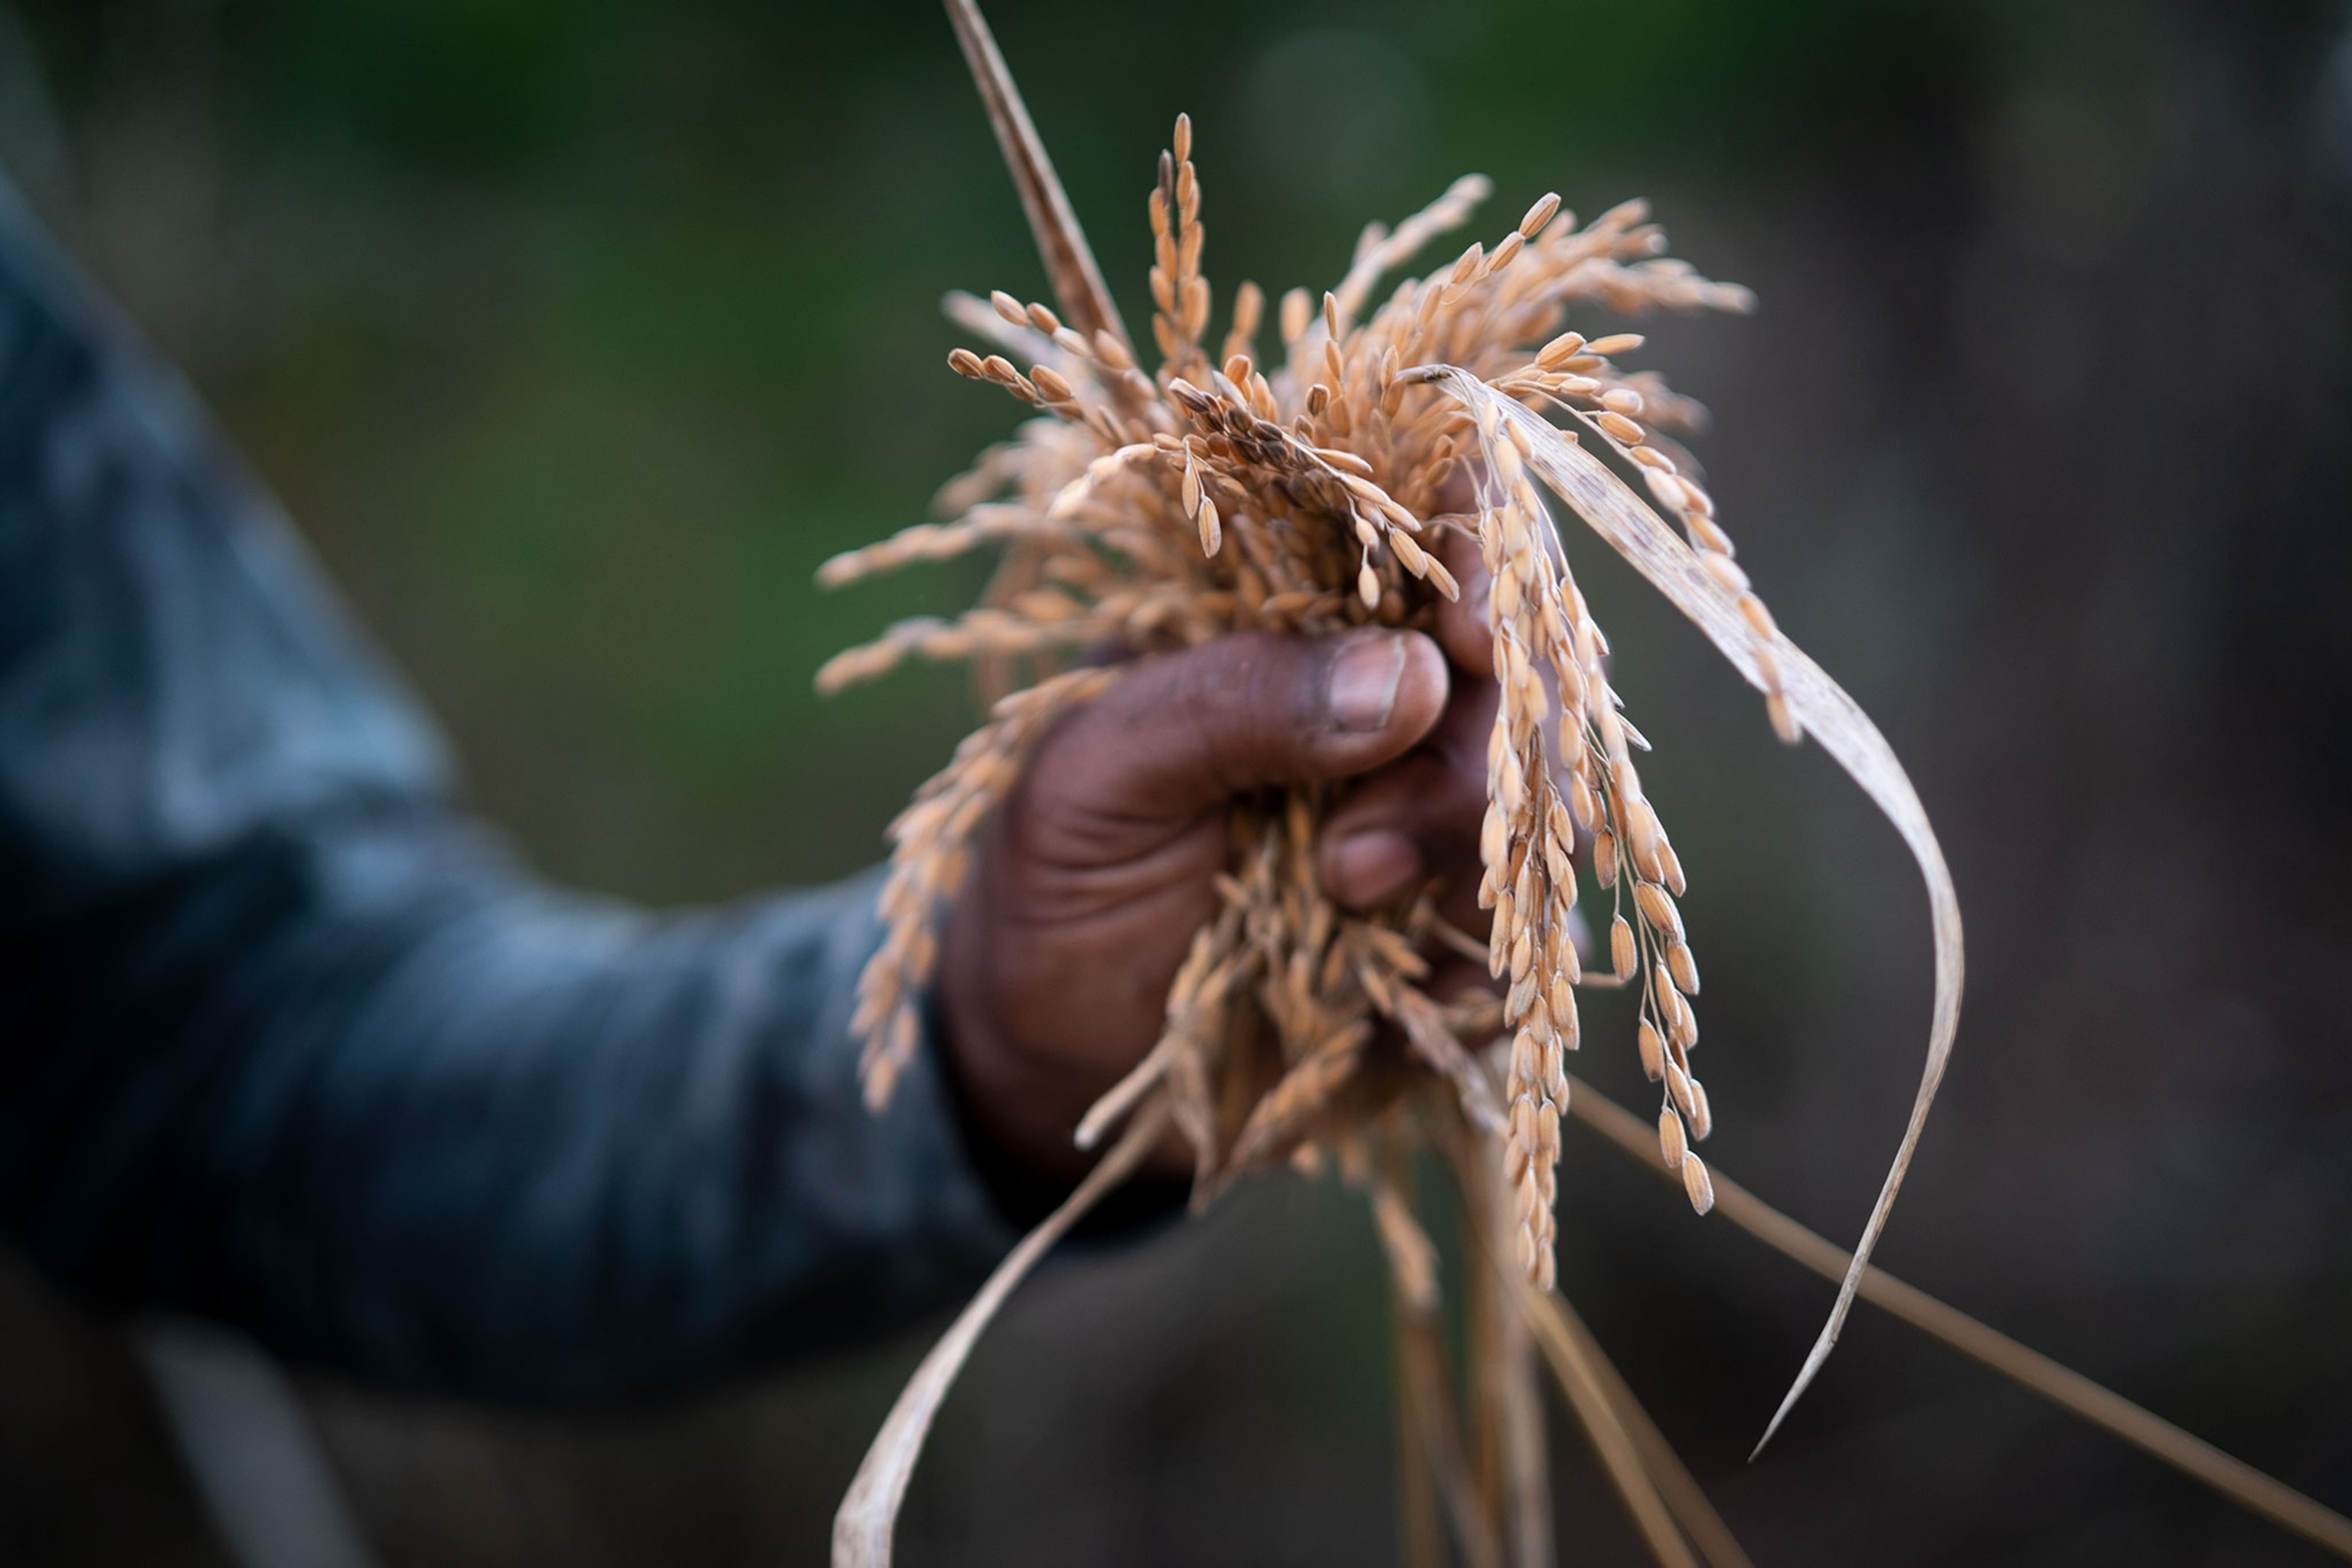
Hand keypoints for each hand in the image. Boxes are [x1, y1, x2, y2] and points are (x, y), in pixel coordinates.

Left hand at [937, 535, 1499, 1180]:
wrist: (1054, 1066)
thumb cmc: (1052, 884)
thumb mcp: (1095, 774)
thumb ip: (1231, 706)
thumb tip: (1413, 676)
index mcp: (1287, 604)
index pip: (1423, 510)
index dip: (1481, 544)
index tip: (1473, 631)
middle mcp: (1382, 689)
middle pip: (1522, 651)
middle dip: (1481, 731)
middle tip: (1360, 833)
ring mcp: (1435, 809)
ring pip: (1543, 783)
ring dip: (1466, 836)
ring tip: (1342, 886)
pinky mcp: (1459, 925)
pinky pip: (1532, 917)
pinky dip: (1478, 940)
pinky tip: (1384, 969)